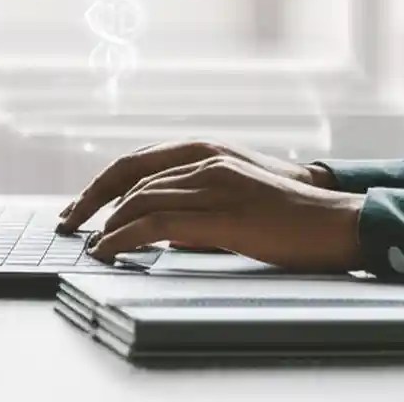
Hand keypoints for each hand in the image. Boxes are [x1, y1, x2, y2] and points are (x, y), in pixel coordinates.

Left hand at [85, 156, 363, 271]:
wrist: (333, 220)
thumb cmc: (289, 215)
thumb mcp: (236, 197)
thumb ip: (198, 203)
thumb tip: (161, 228)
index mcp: (208, 151)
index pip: (138, 161)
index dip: (102, 183)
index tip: (80, 207)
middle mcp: (206, 159)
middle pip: (129, 174)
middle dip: (92, 201)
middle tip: (70, 226)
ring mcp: (214, 183)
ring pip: (140, 198)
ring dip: (106, 224)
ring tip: (90, 245)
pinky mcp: (221, 213)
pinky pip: (157, 222)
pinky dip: (124, 236)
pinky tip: (110, 250)